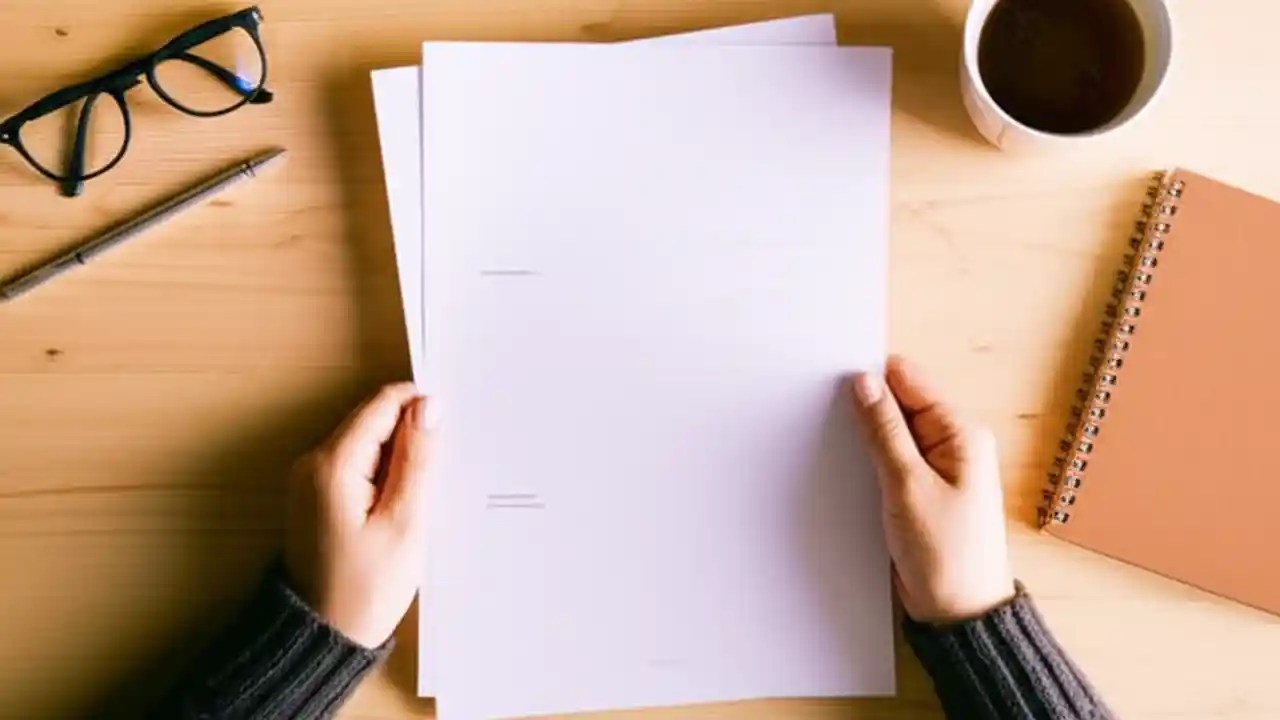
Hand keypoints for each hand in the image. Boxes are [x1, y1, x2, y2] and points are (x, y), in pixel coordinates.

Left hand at [285, 383, 433, 647]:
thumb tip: (428, 407)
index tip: (453, 422)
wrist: (321, 637)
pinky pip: (358, 468)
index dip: (419, 405)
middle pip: (371, 421)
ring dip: (400, 457)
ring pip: (367, 444)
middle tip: (444, 466)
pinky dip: (385, 475)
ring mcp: (311, 481)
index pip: (381, 406)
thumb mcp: (404, 523)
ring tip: (427, 492)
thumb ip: (417, 460)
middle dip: (411, 432)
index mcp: (333, 464)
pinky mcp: (317, 498)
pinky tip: (405, 503)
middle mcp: (314, 463)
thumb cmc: (365, 588)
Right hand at [851, 356, 1014, 623]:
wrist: (959, 613)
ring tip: (834, 452)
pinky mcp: (920, 489)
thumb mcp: (907, 487)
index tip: (832, 388)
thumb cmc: (946, 554)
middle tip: (827, 424)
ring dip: (864, 441)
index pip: (908, 380)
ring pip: (890, 434)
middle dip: (864, 410)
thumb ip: (884, 431)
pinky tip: (847, 474)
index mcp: (960, 432)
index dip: (870, 380)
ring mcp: (936, 467)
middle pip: (898, 404)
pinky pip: (890, 461)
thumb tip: (863, 382)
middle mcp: (951, 443)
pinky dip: (869, 464)